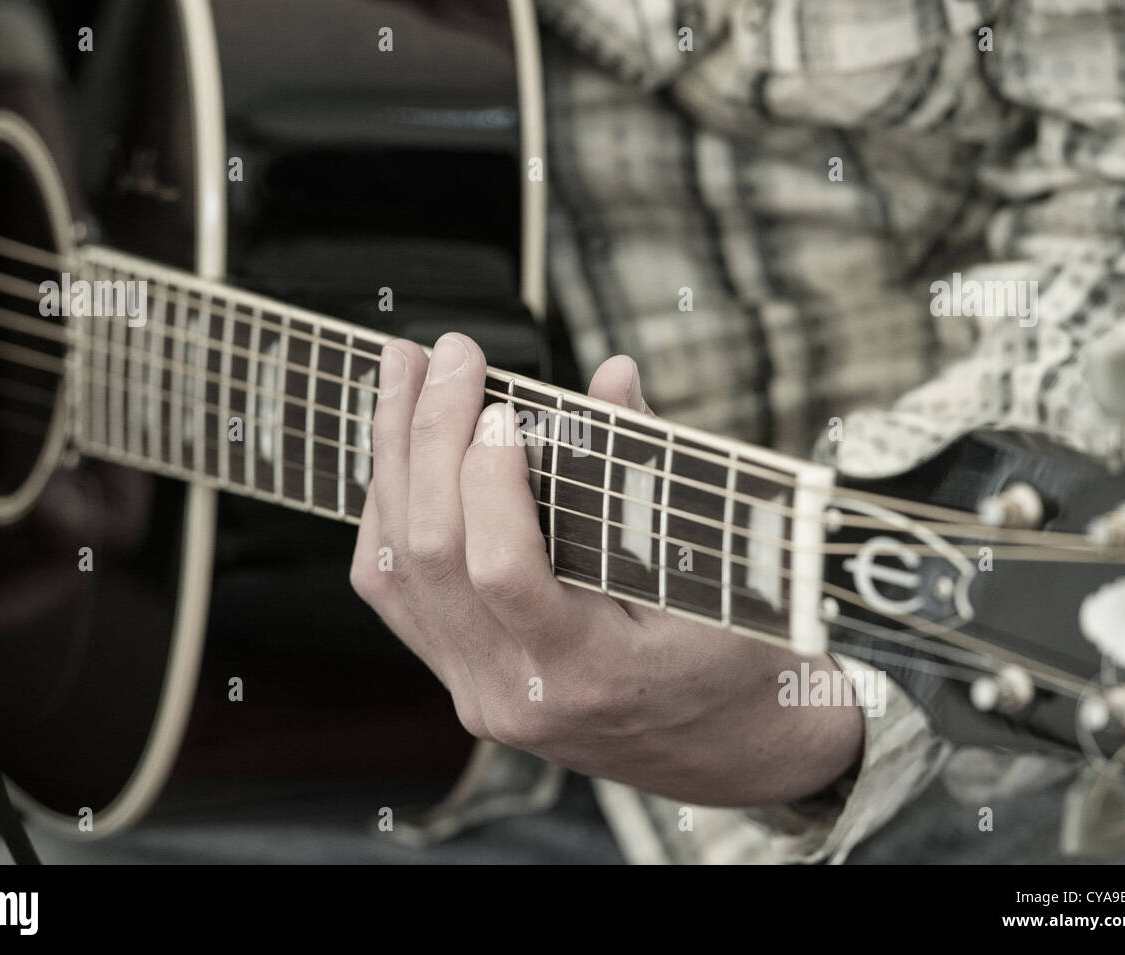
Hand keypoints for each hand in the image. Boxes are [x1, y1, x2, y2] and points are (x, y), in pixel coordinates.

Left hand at [349, 333, 862, 805]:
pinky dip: (387, 512)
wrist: (728, 752)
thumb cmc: (737, 658)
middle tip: (444, 354)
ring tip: (400, 374)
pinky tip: (398, 451)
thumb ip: (652, 475)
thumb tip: (610, 374)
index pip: (506, 573)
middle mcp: (515, 695)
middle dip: (428, 438)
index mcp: (592, 674)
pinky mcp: (460, 680)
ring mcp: (476, 694)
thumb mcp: (720, 575)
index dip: (490, 481)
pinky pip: (395, 593)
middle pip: (431, 558)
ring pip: (395, 570)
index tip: (505, 405)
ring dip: (391, 461)